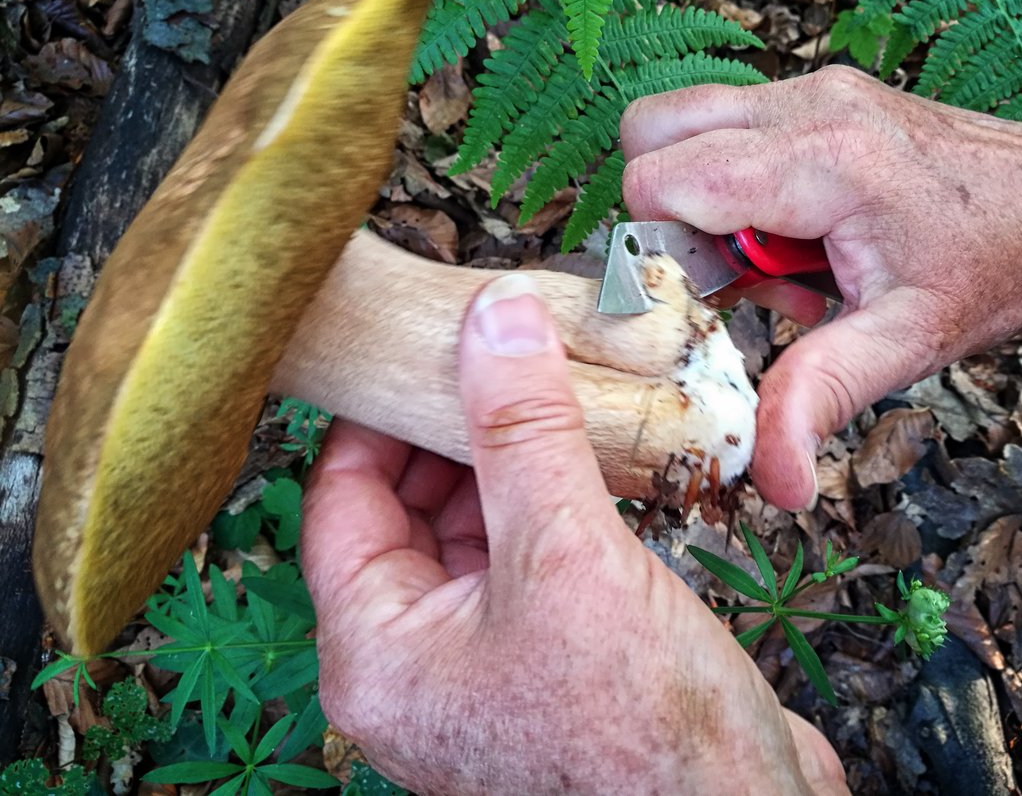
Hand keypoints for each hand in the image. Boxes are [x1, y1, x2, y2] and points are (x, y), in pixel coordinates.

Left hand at [301, 274, 847, 794]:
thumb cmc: (642, 736)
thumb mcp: (566, 556)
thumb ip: (522, 432)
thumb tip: (493, 321)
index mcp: (378, 652)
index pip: (342, 495)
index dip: (381, 409)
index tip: (425, 339)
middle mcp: (419, 662)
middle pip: (410, 508)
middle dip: (457, 427)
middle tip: (502, 348)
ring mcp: (486, 665)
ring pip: (478, 530)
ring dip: (514, 461)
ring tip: (554, 385)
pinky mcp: (551, 661)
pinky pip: (531, 558)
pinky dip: (556, 502)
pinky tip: (597, 456)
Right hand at [621, 65, 1021, 509]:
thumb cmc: (998, 266)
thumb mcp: (905, 343)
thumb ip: (819, 397)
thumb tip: (771, 479)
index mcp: (820, 162)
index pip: (659, 180)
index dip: (660, 251)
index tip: (711, 299)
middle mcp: (806, 105)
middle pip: (650, 132)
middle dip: (666, 213)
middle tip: (732, 272)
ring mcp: (814, 89)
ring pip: (683, 123)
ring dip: (699, 195)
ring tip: (773, 256)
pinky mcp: (821, 94)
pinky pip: (730, 126)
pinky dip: (735, 180)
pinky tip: (799, 237)